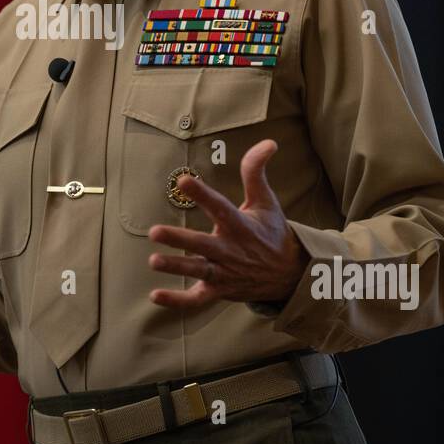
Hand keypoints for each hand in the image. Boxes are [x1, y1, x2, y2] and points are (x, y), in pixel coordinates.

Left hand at [146, 139, 305, 309]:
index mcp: (240, 225)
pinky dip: (178, 301)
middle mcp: (231, 250)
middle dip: (179, 239)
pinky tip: (155, 296)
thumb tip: (268, 142)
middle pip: (202, 245)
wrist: (290, 275)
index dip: (201, 193)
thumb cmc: (271, 233)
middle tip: (154, 232)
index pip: (218, 207)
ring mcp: (225, 273)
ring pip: (198, 271)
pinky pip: (197, 300)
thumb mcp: (265, 201)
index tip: (182, 180)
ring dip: (176, 267)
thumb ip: (256, 172)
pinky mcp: (220, 291)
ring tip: (153, 261)